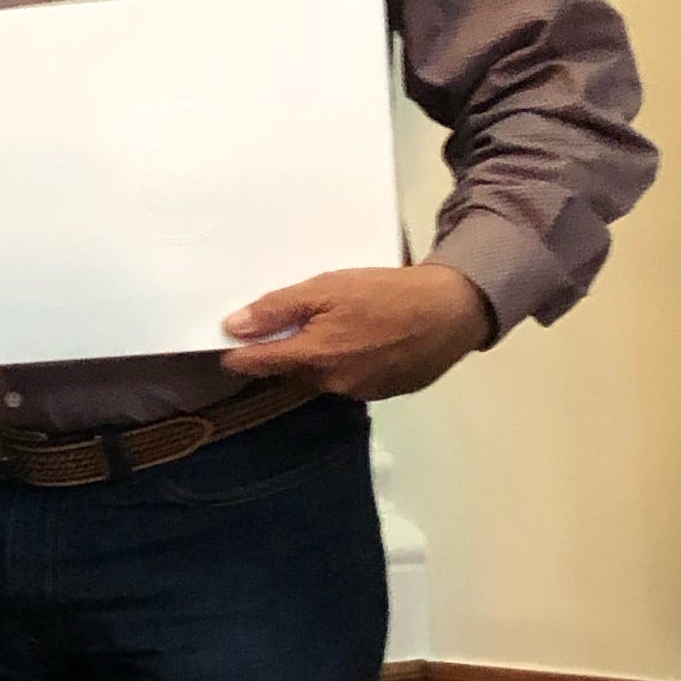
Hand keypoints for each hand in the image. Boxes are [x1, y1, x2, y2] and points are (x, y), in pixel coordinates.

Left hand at [220, 260, 493, 400]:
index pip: (257, 364)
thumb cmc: (387, 293)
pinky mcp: (385, 392)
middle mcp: (332, 384)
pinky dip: (347, 363)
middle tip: (287, 324)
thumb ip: (277, 309)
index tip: (227, 345)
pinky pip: (351, 380)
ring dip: (318, 358)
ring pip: (321, 377)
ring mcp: (360, 392)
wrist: (453, 310)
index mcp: (313, 358)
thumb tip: (232, 327)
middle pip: (290, 371)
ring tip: (331, 328)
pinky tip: (362, 341)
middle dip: (283, 352)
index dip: (238, 354)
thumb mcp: (328, 288)